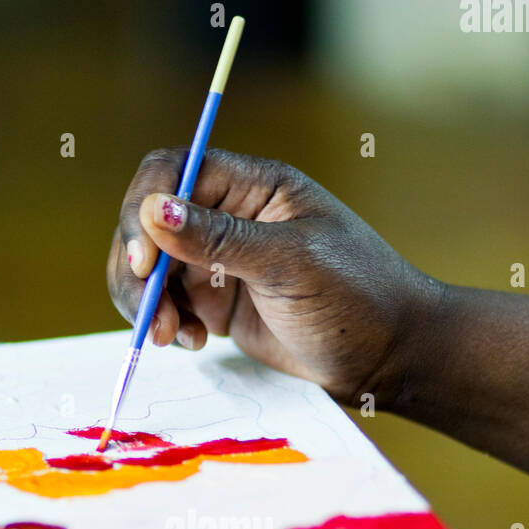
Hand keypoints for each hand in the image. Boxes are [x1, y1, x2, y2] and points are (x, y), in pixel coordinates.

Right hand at [106, 148, 437, 405]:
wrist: (391, 356)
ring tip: (171, 337)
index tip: (143, 261)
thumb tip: (151, 210)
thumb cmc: (357, 297)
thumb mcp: (288, 263)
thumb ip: (218, 238)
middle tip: (148, 314)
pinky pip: (170, 304)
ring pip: (153, 268)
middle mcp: (231, 216)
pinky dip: (166, 323)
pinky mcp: (220, 304)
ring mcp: (222, 261)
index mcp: (254, 185)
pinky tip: (194, 343)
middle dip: (138, 267)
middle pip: (150, 222)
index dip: (145, 209)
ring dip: (148, 302)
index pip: (173, 171)